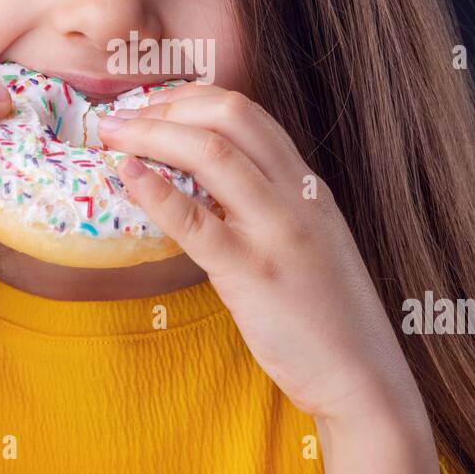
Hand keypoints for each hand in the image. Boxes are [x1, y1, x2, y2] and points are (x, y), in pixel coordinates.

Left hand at [98, 82, 440, 473]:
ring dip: (151, 133)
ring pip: (211, 153)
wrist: (362, 375)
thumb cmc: (327, 316)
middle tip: (122, 116)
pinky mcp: (252, 272)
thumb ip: (268, 209)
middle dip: (167, 104)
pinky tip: (127, 175)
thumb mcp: (307, 241)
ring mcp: (276, 230)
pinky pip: (196, 221)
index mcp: (307, 186)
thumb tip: (203, 188)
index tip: (153, 107)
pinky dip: (156, 190)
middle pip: (229, 115)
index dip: (193, 98)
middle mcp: (295, 196)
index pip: (249, 113)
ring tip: (112, 135)